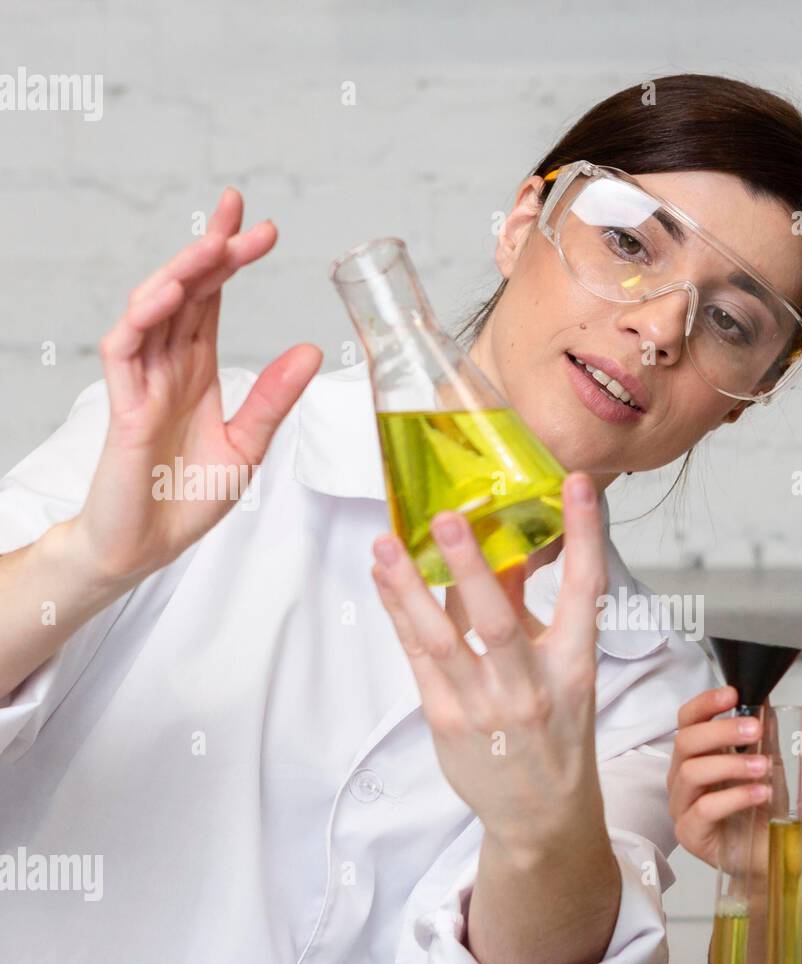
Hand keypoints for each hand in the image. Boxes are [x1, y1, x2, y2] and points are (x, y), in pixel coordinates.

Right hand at [71, 188, 321, 586]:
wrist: (148, 544)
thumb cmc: (188, 497)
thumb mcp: (248, 446)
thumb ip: (274, 399)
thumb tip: (311, 350)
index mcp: (199, 371)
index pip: (214, 300)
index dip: (232, 261)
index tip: (263, 228)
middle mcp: (168, 367)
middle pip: (187, 292)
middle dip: (212, 249)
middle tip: (241, 213)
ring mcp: (143, 383)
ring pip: (155, 309)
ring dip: (183, 272)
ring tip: (214, 243)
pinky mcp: (123, 407)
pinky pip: (124, 350)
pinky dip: (144, 318)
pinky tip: (170, 292)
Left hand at [370, 472, 609, 858]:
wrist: (541, 814)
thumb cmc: (553, 732)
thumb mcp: (560, 670)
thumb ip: (527, 613)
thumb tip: (494, 550)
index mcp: (574, 665)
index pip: (585, 590)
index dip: (586, 534)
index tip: (580, 485)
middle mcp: (531, 686)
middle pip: (499, 620)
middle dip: (470, 567)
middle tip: (446, 518)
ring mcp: (484, 706)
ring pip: (441, 640)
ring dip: (409, 589)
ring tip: (385, 546)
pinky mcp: (445, 719)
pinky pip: (416, 657)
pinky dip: (398, 614)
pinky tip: (383, 578)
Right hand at [667, 686, 770, 868]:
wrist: (768, 856)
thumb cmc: (760, 811)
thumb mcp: (768, 765)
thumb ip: (763, 735)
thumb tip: (763, 700)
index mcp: (696, 756)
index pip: (687, 721)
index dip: (705, 704)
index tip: (733, 694)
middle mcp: (682, 778)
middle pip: (685, 742)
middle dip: (721, 731)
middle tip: (755, 730)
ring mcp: (682, 807)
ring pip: (691, 773)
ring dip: (731, 764)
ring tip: (762, 767)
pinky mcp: (689, 834)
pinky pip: (704, 809)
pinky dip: (735, 796)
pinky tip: (760, 793)